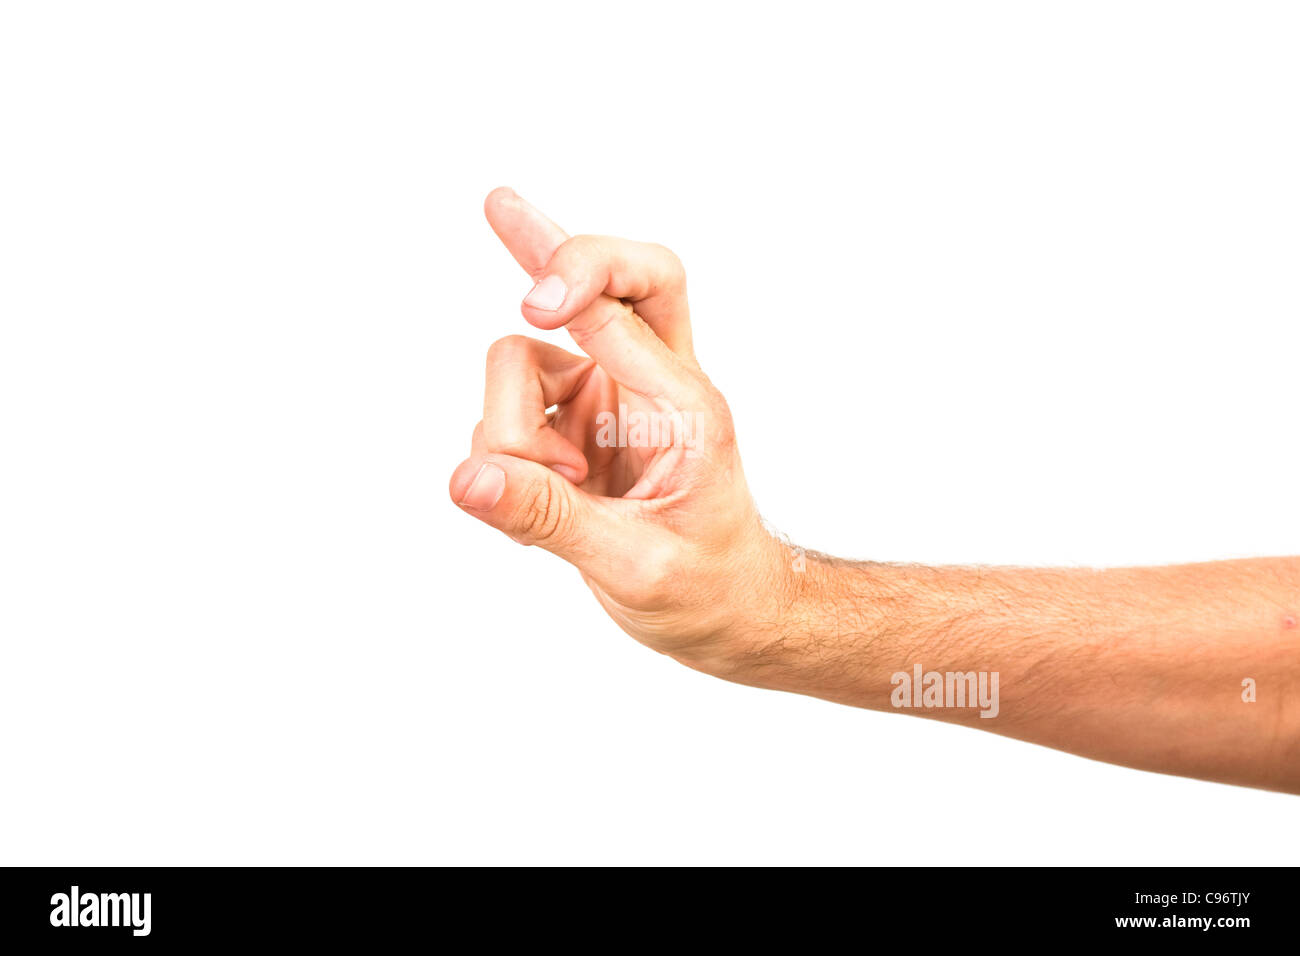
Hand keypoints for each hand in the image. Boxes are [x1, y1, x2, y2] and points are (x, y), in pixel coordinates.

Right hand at [449, 188, 789, 670]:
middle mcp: (647, 385)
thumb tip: (465, 478)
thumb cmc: (708, 590)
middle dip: (555, 251)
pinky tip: (534, 502)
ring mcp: (607, 401)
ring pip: (519, 364)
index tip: (531, 301)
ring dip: (508, 426)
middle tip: (498, 203)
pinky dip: (501, 455)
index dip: (573, 286)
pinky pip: (505, 412)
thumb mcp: (635, 566)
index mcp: (684, 404)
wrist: (728, 618)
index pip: (626, 305)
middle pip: (611, 278)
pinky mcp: (574, 427)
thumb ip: (548, 518)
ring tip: (552, 493)